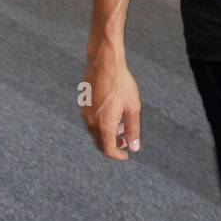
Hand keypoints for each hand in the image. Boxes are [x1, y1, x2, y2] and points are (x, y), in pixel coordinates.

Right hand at [82, 44, 141, 159]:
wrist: (105, 65)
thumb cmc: (121, 85)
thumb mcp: (133, 108)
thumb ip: (133, 129)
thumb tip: (134, 147)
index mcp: (105, 126)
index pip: (108, 150)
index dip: (118, 155)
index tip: (127, 155)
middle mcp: (92, 123)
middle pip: (101, 143)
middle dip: (114, 145)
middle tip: (127, 141)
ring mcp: (86, 115)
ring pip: (97, 134)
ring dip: (109, 136)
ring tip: (122, 128)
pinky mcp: (85, 107)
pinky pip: (93, 124)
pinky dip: (103, 127)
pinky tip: (114, 117)